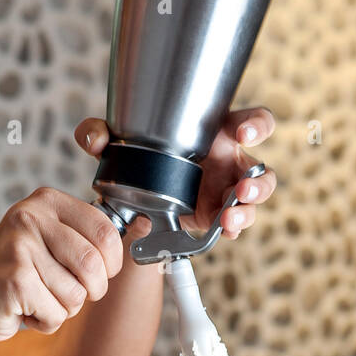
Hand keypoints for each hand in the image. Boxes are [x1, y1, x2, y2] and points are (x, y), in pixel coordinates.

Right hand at [0, 187, 125, 340]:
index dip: (110, 264)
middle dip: (88, 292)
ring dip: (62, 308)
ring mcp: (20, 246)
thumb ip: (88, 238)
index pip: (107, 231)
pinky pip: (57, 313)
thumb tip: (144, 228)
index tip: (93, 272)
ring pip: (77, 294)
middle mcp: (31, 216)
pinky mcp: (14, 279)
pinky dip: (43, 322)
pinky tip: (21, 308)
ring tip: (34, 297)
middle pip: (95, 266)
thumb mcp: (51, 244)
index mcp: (46, 201)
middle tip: (61, 291)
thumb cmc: (14, 277)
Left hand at [76, 107, 276, 241]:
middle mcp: (227, 162)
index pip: (251, 123)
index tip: (244, 135)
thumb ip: (101, 133)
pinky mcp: (218, 218)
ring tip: (230, 218)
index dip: (256, 126)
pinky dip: (233, 229)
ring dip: (248, 209)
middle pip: (260, 168)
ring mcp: (226, 193)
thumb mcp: (118, 143)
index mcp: (217, 133)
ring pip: (254, 199)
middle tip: (240, 190)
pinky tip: (224, 232)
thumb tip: (95, 138)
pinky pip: (236, 224)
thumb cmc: (139, 158)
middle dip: (257, 181)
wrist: (134, 202)